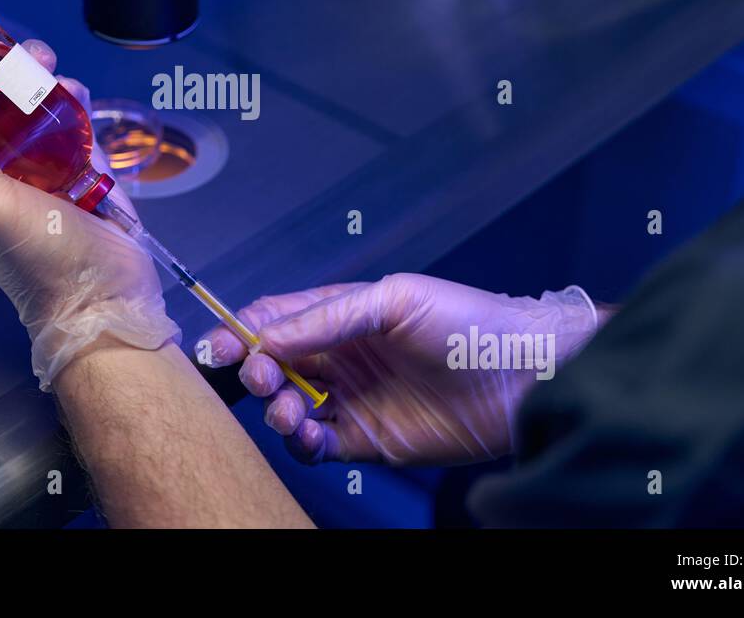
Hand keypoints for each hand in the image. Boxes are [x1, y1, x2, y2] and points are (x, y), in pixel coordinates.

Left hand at [0, 0, 179, 388]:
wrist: (101, 297)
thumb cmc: (35, 258)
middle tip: (20, 50)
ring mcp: (38, 161)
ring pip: (30, 95)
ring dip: (38, 75)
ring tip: (52, 74)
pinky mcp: (79, 163)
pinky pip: (70, 115)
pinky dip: (72, 99)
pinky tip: (78, 99)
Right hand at [199, 273, 599, 464]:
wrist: (522, 377)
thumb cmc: (468, 322)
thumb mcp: (394, 299)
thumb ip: (327, 317)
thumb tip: (267, 337)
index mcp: (338, 313)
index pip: (272, 319)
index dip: (239, 331)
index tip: (221, 347)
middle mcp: (337, 356)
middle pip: (269, 364)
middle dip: (252, 371)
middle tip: (261, 376)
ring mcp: (348, 399)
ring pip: (285, 406)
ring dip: (273, 407)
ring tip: (288, 408)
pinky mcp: (364, 440)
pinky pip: (314, 445)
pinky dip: (299, 441)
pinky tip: (308, 431)